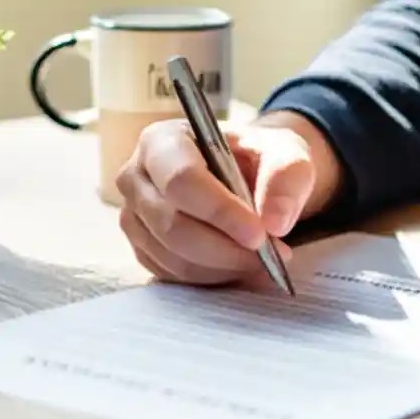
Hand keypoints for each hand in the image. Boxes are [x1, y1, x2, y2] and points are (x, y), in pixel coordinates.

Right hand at [116, 111, 343, 285]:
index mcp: (163, 141)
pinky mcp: (143, 248)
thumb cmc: (259, 158)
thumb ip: (286, 179)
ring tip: (263, 260)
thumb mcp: (285, 154)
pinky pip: (174, 275)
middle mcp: (136, 178)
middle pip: (172, 225)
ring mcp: (133, 217)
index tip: (259, 234)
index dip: (220, 212)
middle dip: (226, 248)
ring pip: (174, 257)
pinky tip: (241, 265)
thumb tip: (275, 223)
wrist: (248, 176)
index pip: (181, 180)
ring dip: (225, 266)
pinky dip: (213, 277)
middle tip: (271, 254)